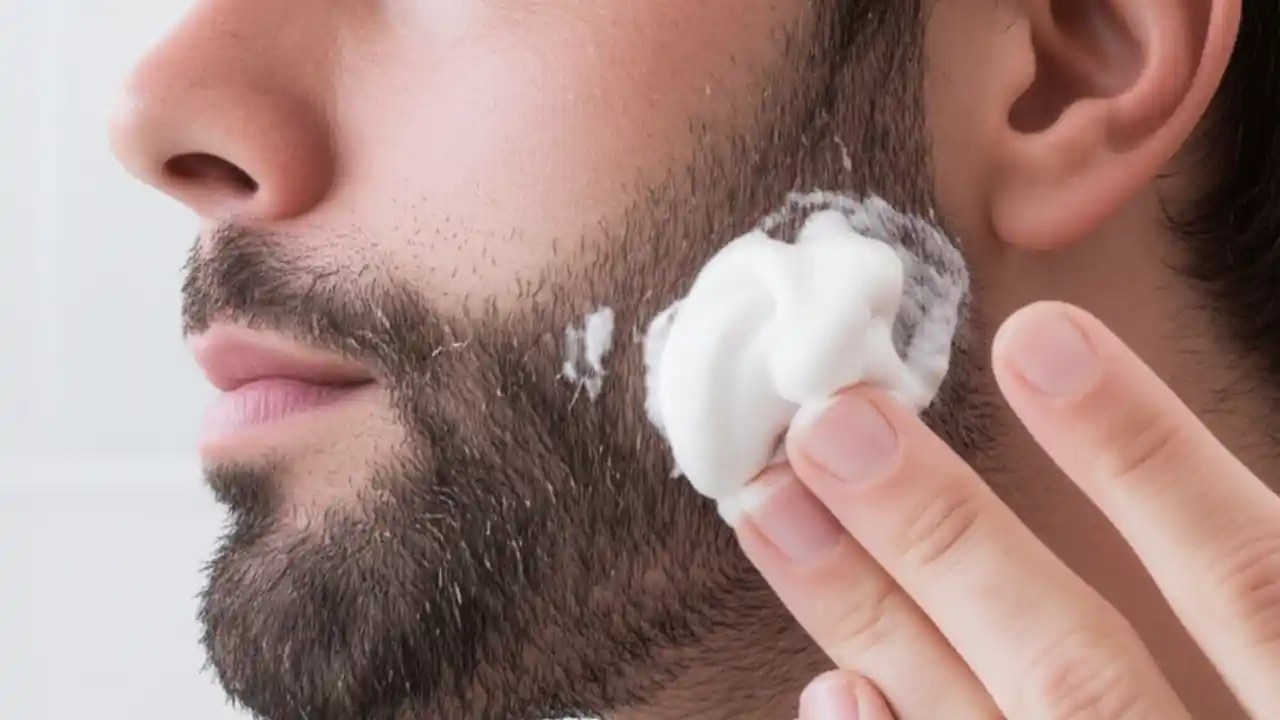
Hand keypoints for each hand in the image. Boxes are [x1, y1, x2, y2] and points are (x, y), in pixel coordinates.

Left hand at [736, 302, 1279, 718]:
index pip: (1259, 595)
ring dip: (880, 627)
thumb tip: (1074, 552)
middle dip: (948, 543)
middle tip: (834, 419)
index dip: (1146, 465)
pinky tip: (834, 689)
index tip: (1036, 338)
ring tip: (781, 507)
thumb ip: (1270, 600)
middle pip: (1080, 680)